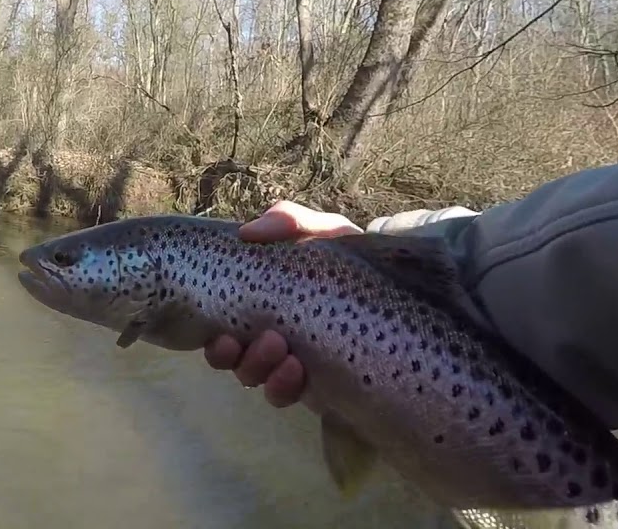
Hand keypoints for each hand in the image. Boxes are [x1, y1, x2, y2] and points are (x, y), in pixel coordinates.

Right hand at [203, 200, 362, 406]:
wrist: (407, 296)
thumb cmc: (358, 263)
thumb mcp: (327, 234)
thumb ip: (291, 222)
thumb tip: (247, 232)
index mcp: (263, 299)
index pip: (221, 318)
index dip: (211, 334)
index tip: (219, 332)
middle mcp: (269, 331)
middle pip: (229, 355)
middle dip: (232, 354)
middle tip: (260, 339)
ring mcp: (289, 362)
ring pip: (250, 376)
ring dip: (256, 367)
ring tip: (284, 351)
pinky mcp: (313, 386)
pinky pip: (280, 395)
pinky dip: (280, 386)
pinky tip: (297, 371)